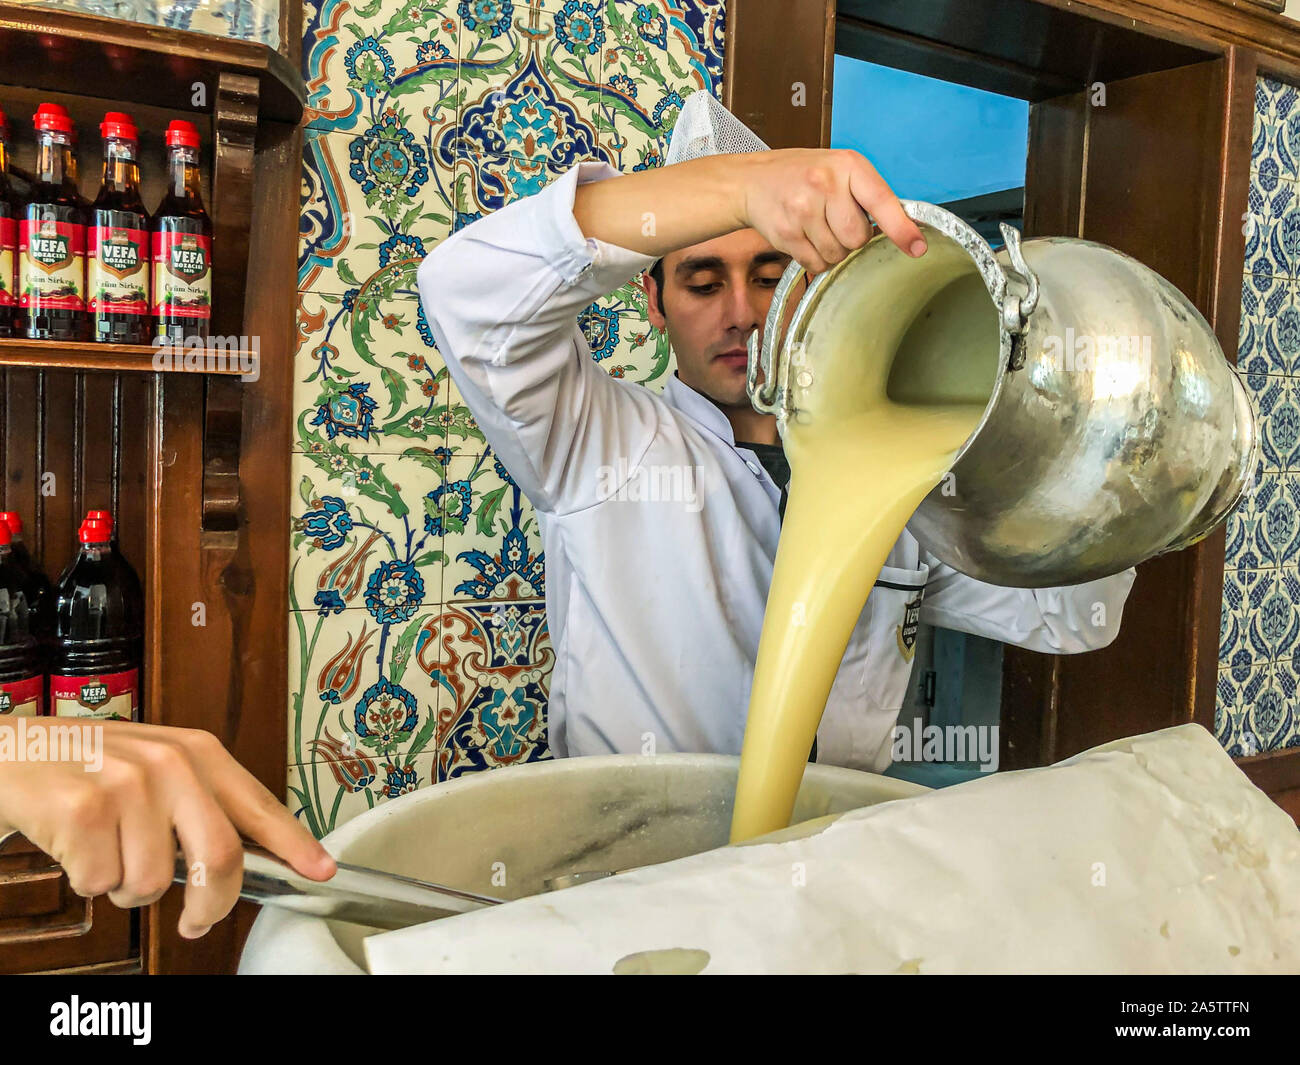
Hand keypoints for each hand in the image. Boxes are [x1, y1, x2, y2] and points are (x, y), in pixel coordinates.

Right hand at [0, 720, 335, 937]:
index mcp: (200, 752)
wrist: (13, 751)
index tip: (320, 870)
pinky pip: (104, 883)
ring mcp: (129, 785)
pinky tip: (79, 848)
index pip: (261, 806)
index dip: (295, 845)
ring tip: (110, 855)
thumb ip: (203, 804)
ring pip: (155, 882)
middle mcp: (172, 765)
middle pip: (220, 858)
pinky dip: (90, 880)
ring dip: (130, 889)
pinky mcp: (85, 811)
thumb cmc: (90, 766)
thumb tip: (252, 856)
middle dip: (211, 905)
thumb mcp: (159, 767)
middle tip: (197, 919)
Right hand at [737, 148, 926, 273]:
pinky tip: (803, 237)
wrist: (751, 181)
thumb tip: (905, 228)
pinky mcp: (786, 234)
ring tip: (815, 227)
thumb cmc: (801, 176)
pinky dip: (814, 258)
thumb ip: (868, 194)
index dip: (901, 228)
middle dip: (850, 238)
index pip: (881, 201)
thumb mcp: (838, 169)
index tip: (917, 248)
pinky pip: (816, 264)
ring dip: (831, 249)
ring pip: (837, 255)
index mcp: (848, 165)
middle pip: (858, 238)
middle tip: (833, 220)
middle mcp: (825, 184)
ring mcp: (803, 209)